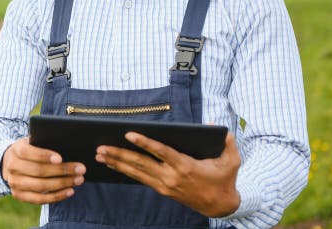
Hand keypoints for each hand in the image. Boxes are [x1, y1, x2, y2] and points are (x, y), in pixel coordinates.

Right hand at [1, 137, 85, 204]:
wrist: (12, 162)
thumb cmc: (31, 149)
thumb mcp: (33, 141)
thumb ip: (45, 143)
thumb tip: (69, 147)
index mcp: (16, 149)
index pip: (29, 152)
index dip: (44, 155)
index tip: (60, 158)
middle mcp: (12, 167)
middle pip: (39, 170)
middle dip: (62, 170)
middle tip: (81, 169)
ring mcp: (14, 183)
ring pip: (41, 186)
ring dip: (63, 184)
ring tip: (78, 180)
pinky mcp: (19, 196)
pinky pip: (40, 199)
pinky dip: (57, 196)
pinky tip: (70, 191)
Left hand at [95, 131, 240, 216]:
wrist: (222, 206)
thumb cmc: (225, 179)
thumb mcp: (231, 160)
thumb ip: (226, 141)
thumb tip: (215, 124)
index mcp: (185, 166)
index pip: (160, 152)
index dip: (144, 143)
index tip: (128, 134)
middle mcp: (171, 176)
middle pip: (141, 163)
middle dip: (119, 155)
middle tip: (100, 147)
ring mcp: (165, 185)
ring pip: (136, 172)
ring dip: (117, 163)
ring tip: (99, 155)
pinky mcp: (163, 190)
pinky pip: (140, 179)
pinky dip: (125, 170)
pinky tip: (113, 164)